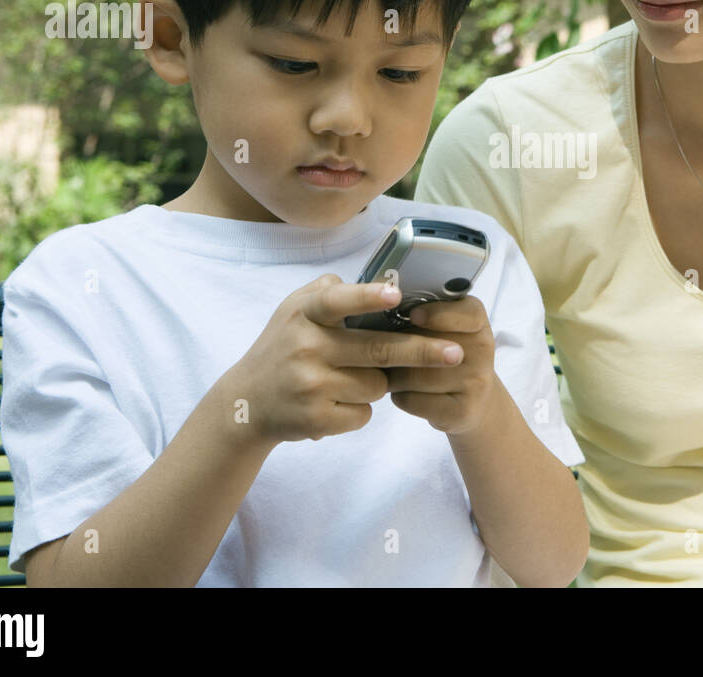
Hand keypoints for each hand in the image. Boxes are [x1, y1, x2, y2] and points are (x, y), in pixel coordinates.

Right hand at [221, 274, 467, 445]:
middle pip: (377, 351)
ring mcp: (311, 387)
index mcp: (305, 314)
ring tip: (351, 377)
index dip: (368, 297)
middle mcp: (306, 348)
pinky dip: (361, 409)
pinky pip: (364, 414)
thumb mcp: (294, 310)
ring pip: (377, 385)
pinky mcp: (316, 420)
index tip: (397, 295)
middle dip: (422, 352)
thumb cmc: (282, 347)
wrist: (247, 403)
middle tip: (455, 353)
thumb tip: (378, 282)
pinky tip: (338, 401)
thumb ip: (329, 291)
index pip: (337, 301)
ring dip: (380, 383)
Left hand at [385, 295, 498, 435]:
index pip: (466, 312)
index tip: (413, 315)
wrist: (476, 400)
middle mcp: (482, 350)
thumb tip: (380, 309)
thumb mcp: (447, 329)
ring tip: (390, 372)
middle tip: (379, 347)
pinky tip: (404, 392)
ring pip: (414, 376)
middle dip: (396, 347)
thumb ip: (422, 314)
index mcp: (477, 323)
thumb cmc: (447, 356)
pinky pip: (413, 400)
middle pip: (427, 345)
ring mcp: (475, 383)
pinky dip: (400, 396)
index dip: (438, 314)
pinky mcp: (462, 411)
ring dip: (392, 374)